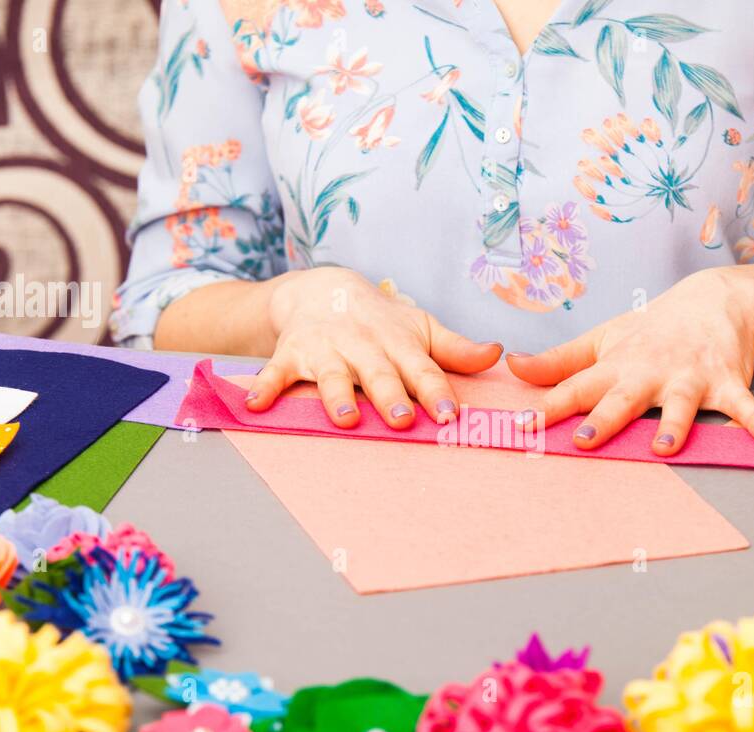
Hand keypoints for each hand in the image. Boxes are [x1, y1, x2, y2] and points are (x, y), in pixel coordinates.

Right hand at [244, 267, 502, 426]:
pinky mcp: (289, 354)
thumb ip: (455, 349)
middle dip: (389, 396)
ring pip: (331, 374)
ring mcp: (324, 349)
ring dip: (336, 395)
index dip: (436, 392)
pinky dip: (264, 386)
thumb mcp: (420, 328)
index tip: (451, 416)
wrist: (321, 289)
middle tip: (402, 420)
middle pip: (378, 373)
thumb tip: (497, 355)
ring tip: (344, 419)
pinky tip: (256, 405)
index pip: (421, 368)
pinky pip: (274, 372)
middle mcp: (362, 344)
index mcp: (397, 342)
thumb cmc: (381, 320)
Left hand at [507, 267, 753, 454]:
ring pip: (680, 405)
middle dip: (603, 420)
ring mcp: (689, 378)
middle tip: (583, 441)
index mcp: (616, 367)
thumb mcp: (603, 342)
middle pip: (622, 399)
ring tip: (665, 448)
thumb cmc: (651, 332)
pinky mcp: (727, 381)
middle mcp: (649, 373)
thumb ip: (559, 362)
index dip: (548, 406)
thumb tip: (513, 367)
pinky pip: (742, 404)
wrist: (715, 301)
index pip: (575, 388)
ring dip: (674, 426)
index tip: (521, 426)